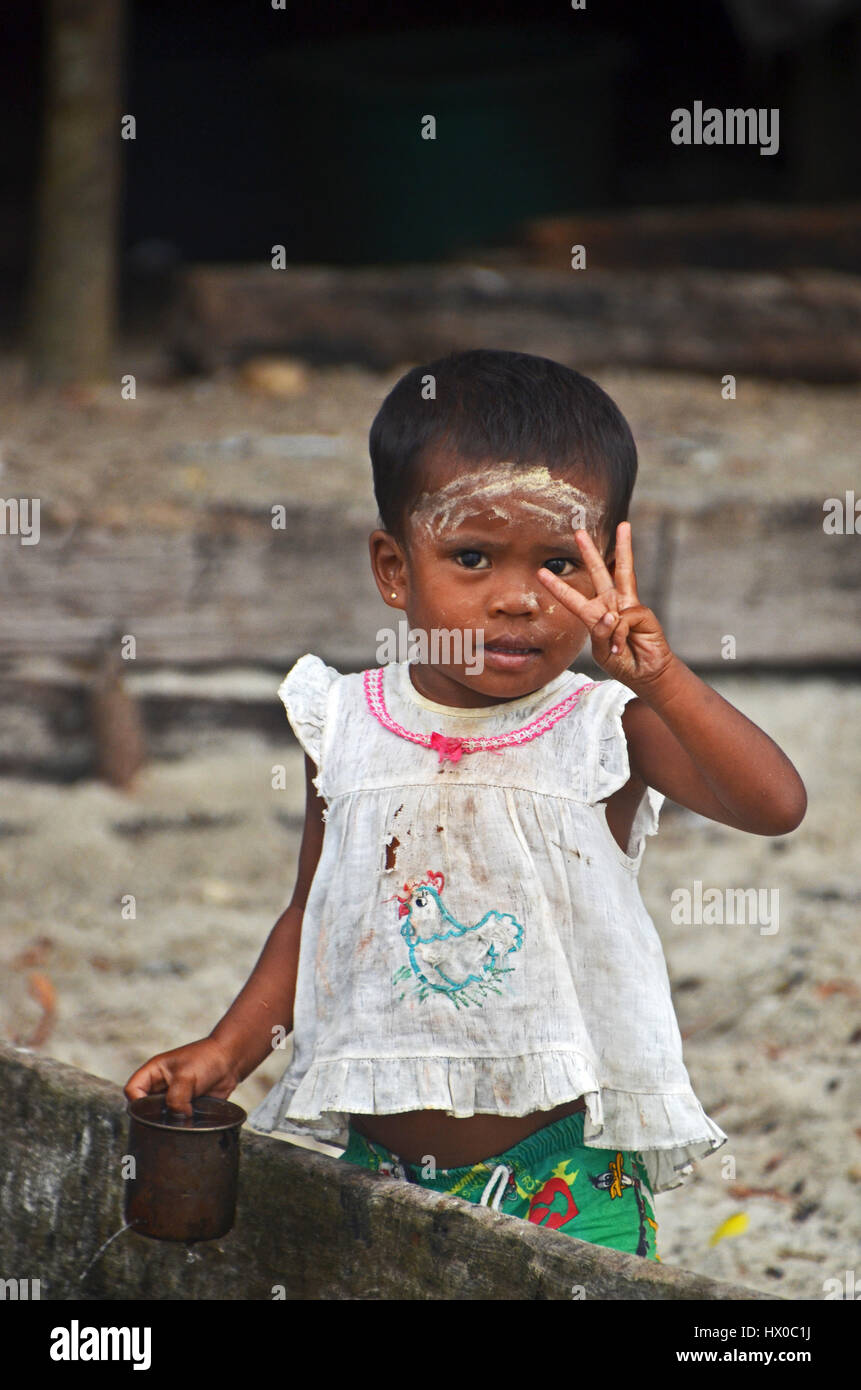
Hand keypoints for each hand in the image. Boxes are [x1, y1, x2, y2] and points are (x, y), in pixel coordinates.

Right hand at [124, 1037, 239, 1117]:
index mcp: (154, 1072)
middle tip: (165, 1120)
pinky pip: (177, 1120)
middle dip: (153, 1115)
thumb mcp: (186, 1076)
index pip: (132, 1089)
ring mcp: (173, 1097)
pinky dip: (181, 1123)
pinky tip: (189, 1124)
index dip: (137, 1101)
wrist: (231, 1061)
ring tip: (179, 1121)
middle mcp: (160, 1085)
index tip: (151, 1109)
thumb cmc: (207, 1059)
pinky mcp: (185, 1107)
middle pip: (144, 1106)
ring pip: (161, 1116)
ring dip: (169, 1121)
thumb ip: (176, 1098)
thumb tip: (177, 1118)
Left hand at [538, 522, 674, 688]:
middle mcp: (610, 605)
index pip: (572, 598)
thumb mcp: (603, 652)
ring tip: (624, 526)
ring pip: (624, 571)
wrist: (646, 674)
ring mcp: (627, 606)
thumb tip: (611, 615)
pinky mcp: (642, 612)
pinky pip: (624, 619)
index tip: (541, 572)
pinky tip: (622, 645)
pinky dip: (620, 634)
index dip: (557, 586)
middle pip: (599, 573)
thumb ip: (602, 634)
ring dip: (624, 548)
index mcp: (594, 615)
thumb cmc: (622, 663)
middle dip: (590, 552)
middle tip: (578, 532)